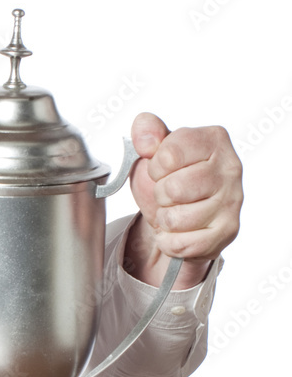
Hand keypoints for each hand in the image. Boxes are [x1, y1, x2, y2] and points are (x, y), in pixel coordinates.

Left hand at [124, 112, 242, 288]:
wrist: (179, 214)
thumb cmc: (169, 179)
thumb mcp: (152, 152)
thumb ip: (146, 132)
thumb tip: (145, 135)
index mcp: (213, 139)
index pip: (168, 155)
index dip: (155, 167)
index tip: (162, 169)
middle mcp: (230, 168)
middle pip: (172, 189)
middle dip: (160, 194)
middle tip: (169, 193)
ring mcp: (232, 201)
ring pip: (176, 218)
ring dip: (165, 218)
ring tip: (176, 209)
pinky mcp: (228, 231)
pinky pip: (182, 243)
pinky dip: (170, 240)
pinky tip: (179, 229)